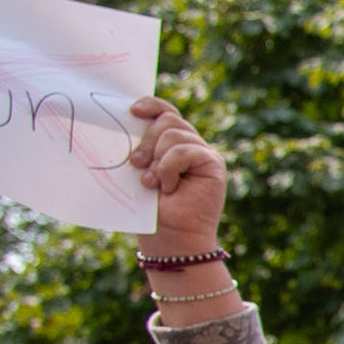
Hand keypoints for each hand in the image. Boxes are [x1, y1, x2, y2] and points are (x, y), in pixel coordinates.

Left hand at [129, 97, 227, 252]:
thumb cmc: (150, 210)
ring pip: (174, 133)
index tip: (132, 111)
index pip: (164, 111)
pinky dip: (170, 167)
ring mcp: (203, 154)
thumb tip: (130, 122)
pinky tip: (169, 187)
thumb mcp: (139, 171)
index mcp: (171, 143)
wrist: (170, 237)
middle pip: (167, 118)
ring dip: (157, 158)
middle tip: (136, 163)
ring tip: (152, 183)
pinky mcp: (213, 164)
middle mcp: (189, 145)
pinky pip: (185, 150)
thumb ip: (141, 147)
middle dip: (147, 138)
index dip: (151, 105)